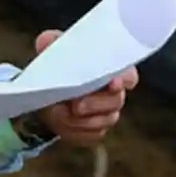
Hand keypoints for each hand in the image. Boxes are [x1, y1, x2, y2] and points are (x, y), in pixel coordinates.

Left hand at [31, 30, 138, 146]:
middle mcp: (114, 93)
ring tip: (60, 113)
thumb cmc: (57, 66)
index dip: (124, 80)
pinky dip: (76, 131)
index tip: (113, 82)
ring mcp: (107, 114)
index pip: (129, 75)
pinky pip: (91, 135)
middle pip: (116, 101)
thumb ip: (51, 42)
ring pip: (103, 121)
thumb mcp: (52, 49)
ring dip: (81, 120)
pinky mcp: (96, 131)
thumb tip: (47, 41)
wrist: (46, 93)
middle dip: (95, 104)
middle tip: (75, 104)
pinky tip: (62, 124)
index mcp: (110, 69)